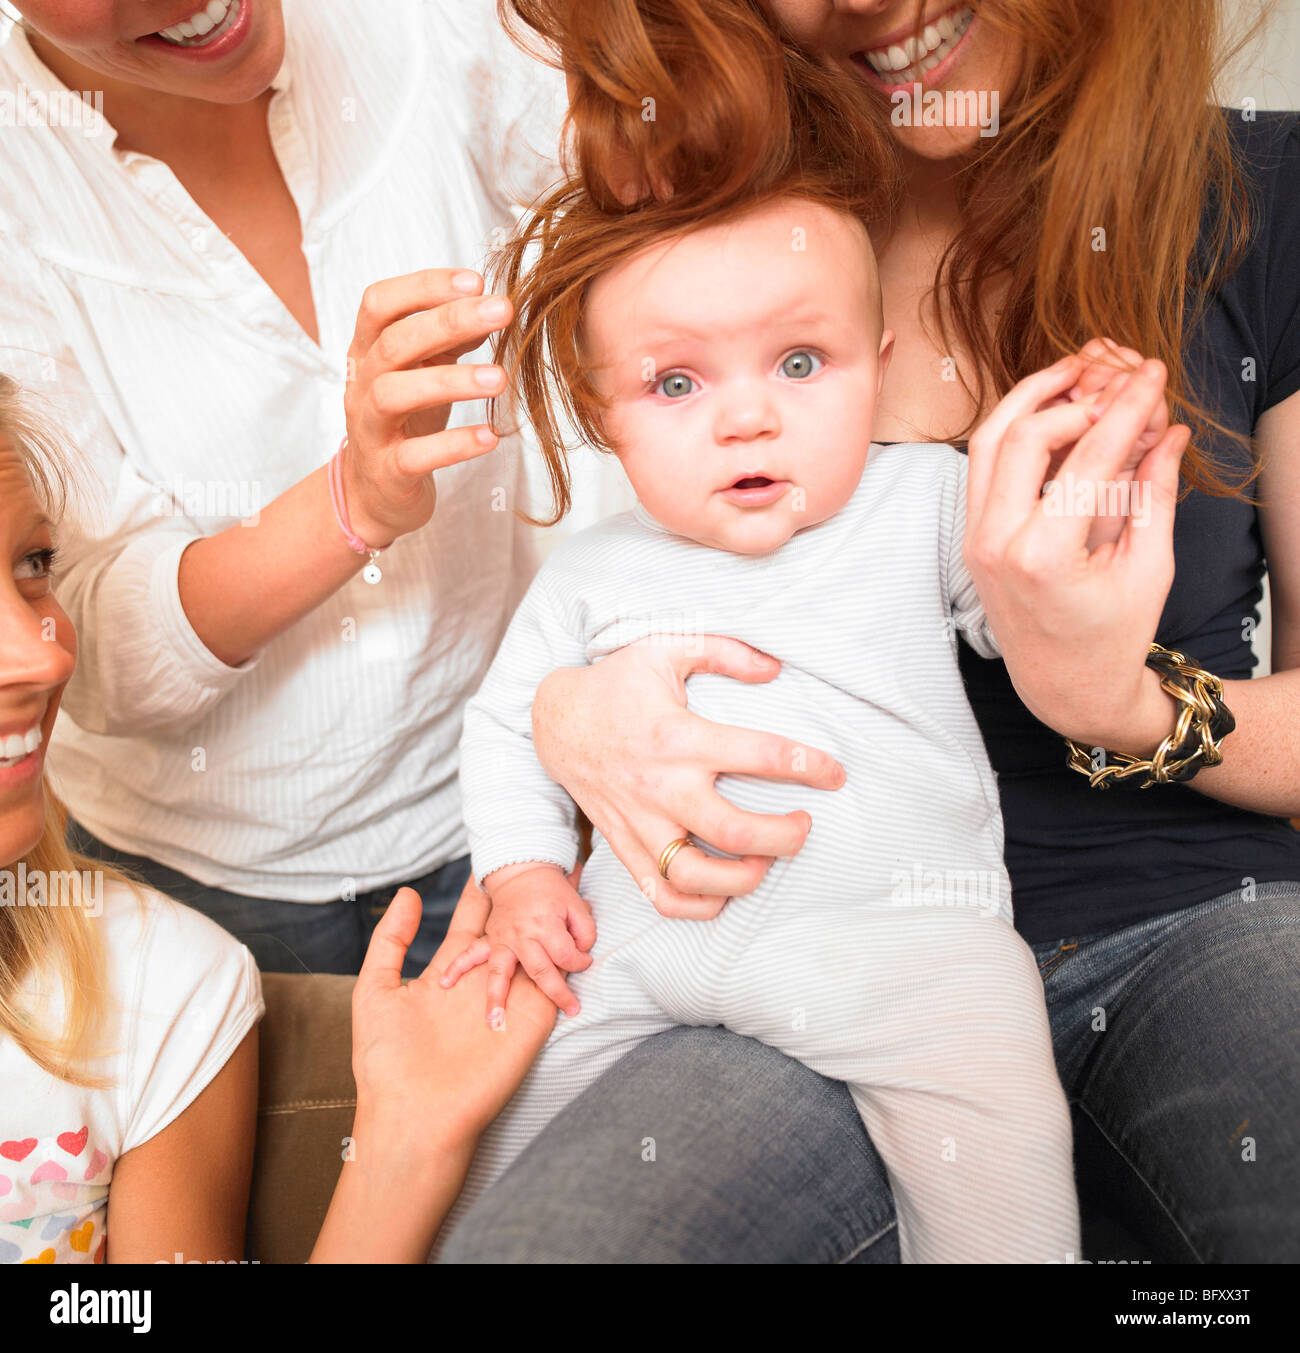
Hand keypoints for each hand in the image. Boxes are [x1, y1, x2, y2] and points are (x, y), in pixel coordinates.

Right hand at [341, 268, 512, 547]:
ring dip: (451, 382)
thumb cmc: (406, 420)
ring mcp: (369, 428)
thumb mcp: (424, 371)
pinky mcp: (387, 472)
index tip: (476, 281)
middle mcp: (361, 384)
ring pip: (395, 394)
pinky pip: (414, 456)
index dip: (424, 286)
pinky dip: (454, 445)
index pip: (379, 303)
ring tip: (500, 378)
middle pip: (394, 342)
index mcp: (367, 351)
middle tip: (502, 311)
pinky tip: (491, 436)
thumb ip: (450, 339)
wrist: (375, 492)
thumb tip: (489, 306)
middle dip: (448, 322)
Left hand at [349, 883, 556, 1155]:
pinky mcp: (533, 1018)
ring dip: (547, 918)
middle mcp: (480, 984)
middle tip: (532, 861)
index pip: (469, 926)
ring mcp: (510, 1000)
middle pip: (505, 930)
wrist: (415, 1115)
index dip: (477, 896)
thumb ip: (391, 941)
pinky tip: (574, 922)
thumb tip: (409, 894)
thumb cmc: (386, 1061)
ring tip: (561, 879)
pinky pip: (553, 979)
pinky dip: (564, 952)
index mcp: (446, 976)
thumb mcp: (376, 990)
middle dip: (518, 898)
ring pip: (533, 948)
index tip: (487, 864)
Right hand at [440, 863, 595, 1019]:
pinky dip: (456, 968)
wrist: (522, 870)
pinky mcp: (490, 939)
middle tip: (572, 1010)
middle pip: (540, 970)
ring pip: (500, 971)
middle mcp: (522, 935)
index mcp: (545, 924)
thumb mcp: (576, 905)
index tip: (585, 961)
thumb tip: (582, 955)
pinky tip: (445, 983)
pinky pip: (470, 954)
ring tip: (494, 1023)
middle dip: (557, 993)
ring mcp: (502, 938)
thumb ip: (584, 932)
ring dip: (496, 997)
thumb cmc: (552, 891)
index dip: (581, 962)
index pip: (566, 955)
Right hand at [530, 635, 845, 918]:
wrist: (553, 721)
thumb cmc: (616, 684)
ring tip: (766, 860)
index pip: (760, 755)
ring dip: (744, 879)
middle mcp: (661, 786)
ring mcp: (640, 822)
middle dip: (785, 837)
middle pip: (735, 833)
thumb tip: (775, 669)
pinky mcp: (624, 844)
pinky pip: (661, 896)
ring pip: (697, 876)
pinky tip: (724, 890)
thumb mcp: (665, 648)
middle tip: (804, 825)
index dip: (807, 766)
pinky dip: (697, 906)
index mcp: (679, 737)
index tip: (834, 773)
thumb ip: (724, 652)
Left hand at [964, 350, 1188, 754]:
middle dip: (1072, 396)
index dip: (1125, 408)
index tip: (1152, 375)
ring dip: (1030, 399)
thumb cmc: (1111, 636)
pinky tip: (1053, 411)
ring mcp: (976, 539)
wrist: (1063, 685)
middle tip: (1112, 377)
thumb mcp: (1149, 567)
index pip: (1087, 458)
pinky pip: (984, 466)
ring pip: (988, 441)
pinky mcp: (972, 535)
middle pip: (1023, 436)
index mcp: (1043, 557)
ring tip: (1075, 372)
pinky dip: (1014, 429)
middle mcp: (996, 543)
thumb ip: (1156, 493)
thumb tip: (1166, 429)